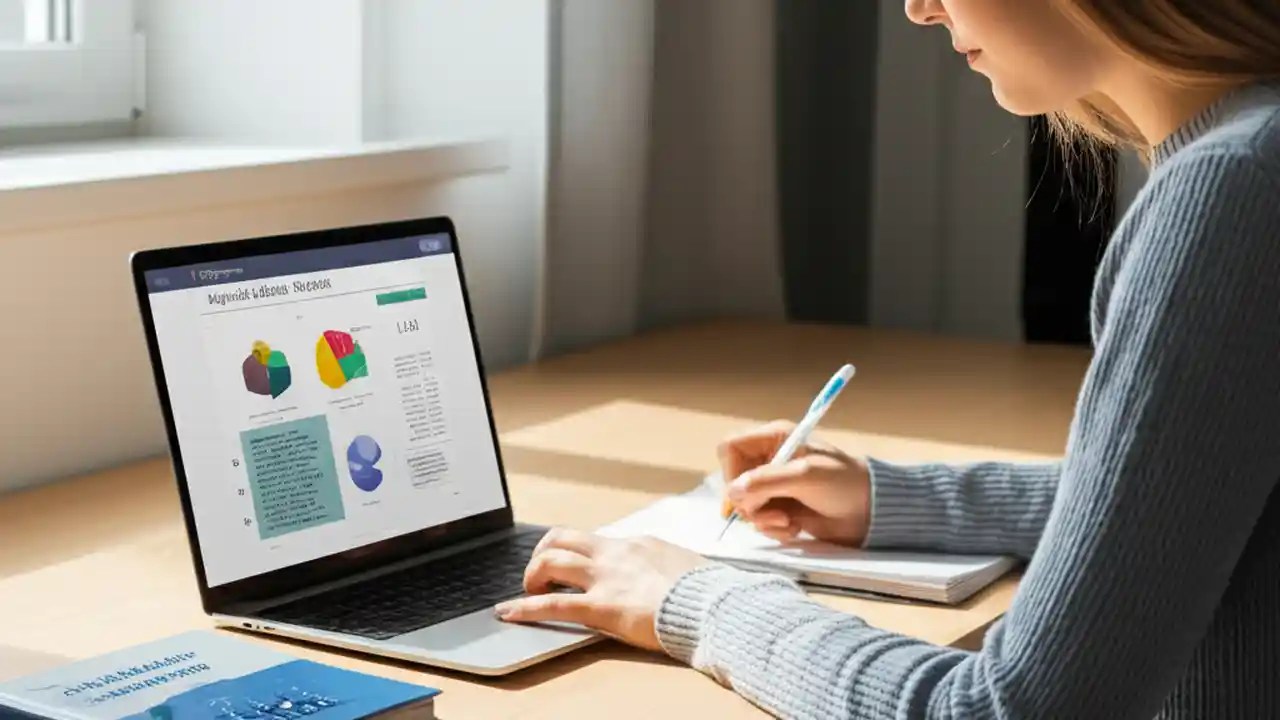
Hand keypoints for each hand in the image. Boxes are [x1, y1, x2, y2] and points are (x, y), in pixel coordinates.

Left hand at [494, 528, 711, 650]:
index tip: (571, 568)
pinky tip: (509, 613)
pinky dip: (524, 608)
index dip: (577, 555)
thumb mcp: (686, 567)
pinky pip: (552, 604)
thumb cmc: (710, 593)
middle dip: (542, 555)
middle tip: (540, 576)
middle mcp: (617, 554)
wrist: (716, 607)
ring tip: (527, 592)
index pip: (596, 540)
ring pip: (550, 561)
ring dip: (531, 576)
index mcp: (639, 544)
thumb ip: (667, 567)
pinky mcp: (602, 607)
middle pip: (562, 538)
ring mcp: (607, 578)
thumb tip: (669, 574)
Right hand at [718, 420, 871, 545]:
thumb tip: (733, 493)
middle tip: (773, 511)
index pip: (730, 448)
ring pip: (744, 506)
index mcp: (773, 439)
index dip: (731, 470)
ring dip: (764, 519)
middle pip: (732, 481)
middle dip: (750, 502)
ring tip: (789, 521)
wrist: (871, 512)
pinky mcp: (779, 509)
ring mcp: (773, 487)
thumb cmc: (843, 483)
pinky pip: (759, 521)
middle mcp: (768, 461)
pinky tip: (795, 527)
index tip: (746, 490)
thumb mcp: (805, 476)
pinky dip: (774, 528)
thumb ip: (766, 482)